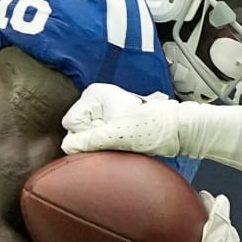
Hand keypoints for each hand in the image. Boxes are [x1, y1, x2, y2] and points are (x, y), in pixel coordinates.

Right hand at [61, 83, 182, 155]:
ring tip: (121, 138)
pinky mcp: (110, 124)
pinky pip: (97, 140)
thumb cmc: (151, 126)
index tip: (107, 133)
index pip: (71, 122)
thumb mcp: (116, 134)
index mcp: (94, 94)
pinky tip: (121, 142)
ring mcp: (102, 113)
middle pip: (77, 130)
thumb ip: (89, 140)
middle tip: (117, 136)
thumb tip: (66, 147)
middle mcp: (95, 101)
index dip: (86, 133)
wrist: (175, 130)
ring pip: (86, 137)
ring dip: (101, 143)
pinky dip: (106, 145)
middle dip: (94, 138)